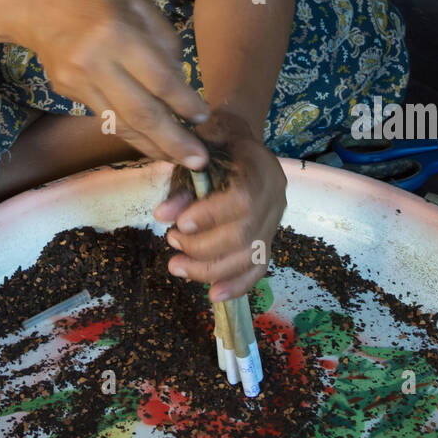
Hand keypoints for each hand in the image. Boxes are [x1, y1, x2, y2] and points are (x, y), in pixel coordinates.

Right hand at [17, 0, 210, 167]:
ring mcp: (77, 82)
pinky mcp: (66, 92)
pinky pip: (105, 115)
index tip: (205, 119)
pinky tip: (148, 138)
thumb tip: (180, 83)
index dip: (185, 105)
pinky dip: (129, 130)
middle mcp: (96, 63)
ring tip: (177, 159)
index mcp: (118, 34)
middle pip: (142, 114)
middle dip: (174, 142)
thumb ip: (163, 40)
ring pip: (121, 124)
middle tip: (199, 162)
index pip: (160, 81)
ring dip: (152, 145)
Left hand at [152, 107, 286, 300]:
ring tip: (177, 267)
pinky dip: (237, 285)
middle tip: (171, 242)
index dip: (210, 216)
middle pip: (245, 234)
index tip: (179, 225)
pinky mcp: (270, 239)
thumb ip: (183, 179)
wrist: (240, 142)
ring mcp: (275, 220)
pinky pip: (259, 268)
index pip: (242, 198)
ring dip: (211, 270)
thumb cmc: (216, 142)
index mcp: (259, 166)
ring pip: (250, 257)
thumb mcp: (198, 148)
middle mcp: (275, 195)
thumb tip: (162, 215)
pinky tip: (213, 295)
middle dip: (203, 247)